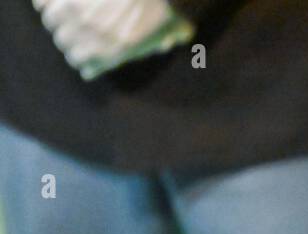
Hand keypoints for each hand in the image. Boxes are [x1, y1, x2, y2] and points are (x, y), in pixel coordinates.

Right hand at [34, 0, 193, 80]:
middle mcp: (93, 33)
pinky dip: (45, 2)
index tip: (85, 56)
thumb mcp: (177, 30)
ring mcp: (78, 9)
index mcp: (116, 50)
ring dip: (56, 18)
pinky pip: (43, 0)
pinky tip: (52, 2)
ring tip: (63, 14)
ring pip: (52, 20)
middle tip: (75, 31)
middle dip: (69, 39)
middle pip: (64, 42)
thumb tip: (163, 44)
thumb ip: (163, 43)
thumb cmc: (171, 6)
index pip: (82, 64)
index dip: (84, 60)